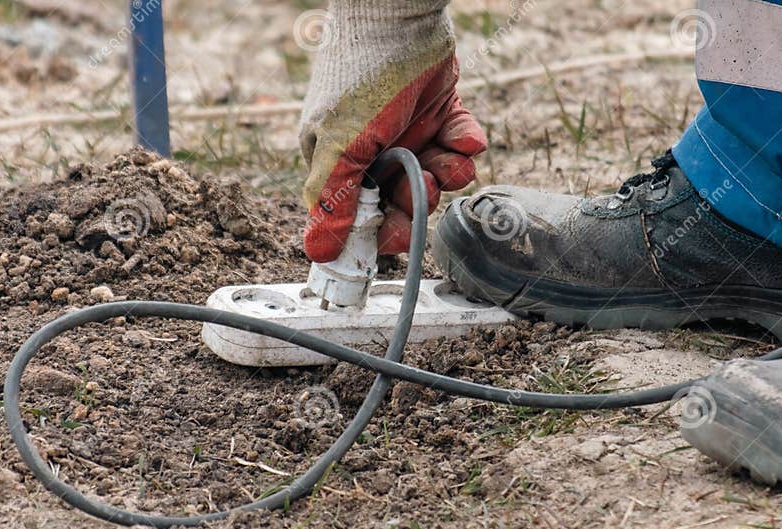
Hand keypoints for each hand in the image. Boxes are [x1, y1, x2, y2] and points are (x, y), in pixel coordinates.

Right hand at [299, 0, 486, 262]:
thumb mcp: (343, 143)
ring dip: (448, 173)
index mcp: (335, 158)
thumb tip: (317, 252)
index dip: (381, 229)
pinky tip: (465, 134)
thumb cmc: (363, 77)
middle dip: (418, 198)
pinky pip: (455, 144)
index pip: (356, 213)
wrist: (401, 17)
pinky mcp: (436, 112)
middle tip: (427, 189)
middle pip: (399, 198)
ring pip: (433, 174)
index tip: (401, 235)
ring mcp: (405, 131)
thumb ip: (334, 198)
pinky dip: (464, 142)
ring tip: (454, 158)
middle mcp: (370, 149)